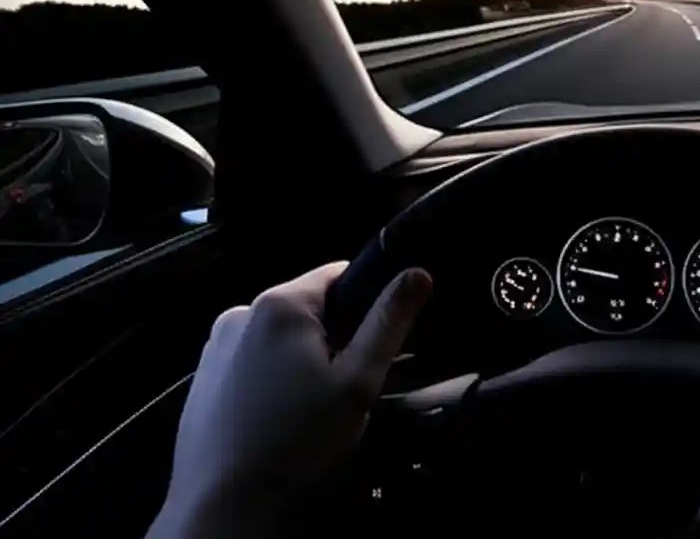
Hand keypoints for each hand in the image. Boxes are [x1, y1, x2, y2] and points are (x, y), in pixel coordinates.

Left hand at [149, 263, 431, 537]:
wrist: (225, 505)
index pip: (339, 273)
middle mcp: (240, 314)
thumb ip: (388, 323)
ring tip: (308, 413)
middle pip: (309, 310)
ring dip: (301, 363)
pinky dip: (272, 382)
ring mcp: (215, 347)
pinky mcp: (204, 378)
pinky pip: (253, 363)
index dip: (366, 305)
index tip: (371, 347)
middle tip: (342, 391)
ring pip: (280, 339)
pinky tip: (277, 421)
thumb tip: (417, 274)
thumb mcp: (357, 382)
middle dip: (333, 342)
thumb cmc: (296, 441)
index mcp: (280, 305)